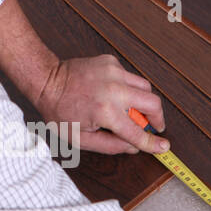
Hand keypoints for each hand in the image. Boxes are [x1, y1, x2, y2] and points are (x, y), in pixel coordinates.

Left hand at [34, 54, 168, 154]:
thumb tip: (134, 147)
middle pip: (153, 103)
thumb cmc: (59, 111)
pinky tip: (112, 93)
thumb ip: (110, 146)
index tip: (164, 147)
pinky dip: (128, 88)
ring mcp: (114, 72)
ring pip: (145, 88)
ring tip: (129, 110)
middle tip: (152, 126)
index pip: (137, 132)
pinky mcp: (111, 62)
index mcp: (105, 112)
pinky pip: (130, 77)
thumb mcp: (80, 139)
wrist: (46, 79)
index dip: (153, 143)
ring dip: (143, 102)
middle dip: (157, 118)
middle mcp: (114, 90)